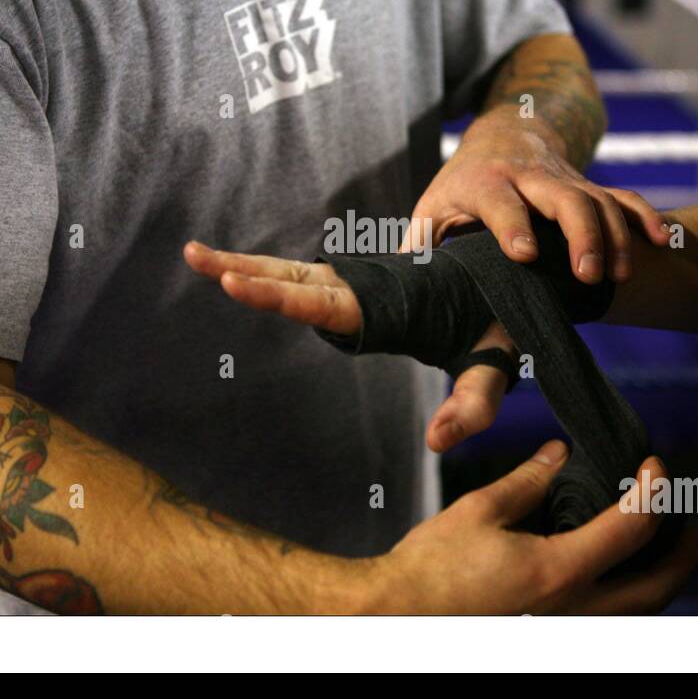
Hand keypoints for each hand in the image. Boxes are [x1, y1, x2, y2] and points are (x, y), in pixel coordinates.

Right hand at [183, 240, 510, 451]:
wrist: (504, 281)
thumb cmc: (497, 320)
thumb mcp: (496, 362)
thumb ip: (473, 403)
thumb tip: (437, 443)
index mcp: (385, 306)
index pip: (325, 301)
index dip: (278, 294)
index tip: (237, 281)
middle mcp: (363, 292)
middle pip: (293, 279)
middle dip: (244, 269)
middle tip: (193, 255)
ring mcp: (355, 289)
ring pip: (291, 275)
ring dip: (244, 266)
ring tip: (195, 255)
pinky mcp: (354, 292)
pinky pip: (304, 282)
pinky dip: (267, 276)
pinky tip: (235, 273)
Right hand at [369, 443, 697, 613]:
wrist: (397, 616)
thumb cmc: (430, 570)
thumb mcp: (480, 511)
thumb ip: (527, 481)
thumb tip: (557, 455)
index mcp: (558, 573)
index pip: (633, 528)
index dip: (654, 491)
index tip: (656, 467)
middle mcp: (574, 612)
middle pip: (659, 586)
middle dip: (683, 548)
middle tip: (685, 517)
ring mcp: (565, 631)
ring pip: (640, 611)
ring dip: (660, 576)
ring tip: (658, 543)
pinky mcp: (551, 637)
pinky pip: (610, 619)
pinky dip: (629, 595)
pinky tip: (615, 572)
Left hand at [407, 111, 670, 282]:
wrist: (505, 133)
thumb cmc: (462, 185)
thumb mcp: (433, 209)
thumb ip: (420, 247)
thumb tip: (402, 292)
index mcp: (486, 184)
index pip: (502, 203)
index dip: (513, 226)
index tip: (524, 255)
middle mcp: (531, 178)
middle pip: (563, 198)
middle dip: (579, 234)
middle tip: (587, 274)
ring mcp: (566, 181)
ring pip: (598, 200)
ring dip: (614, 236)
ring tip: (618, 276)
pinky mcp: (589, 186)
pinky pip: (623, 198)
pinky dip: (644, 217)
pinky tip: (661, 242)